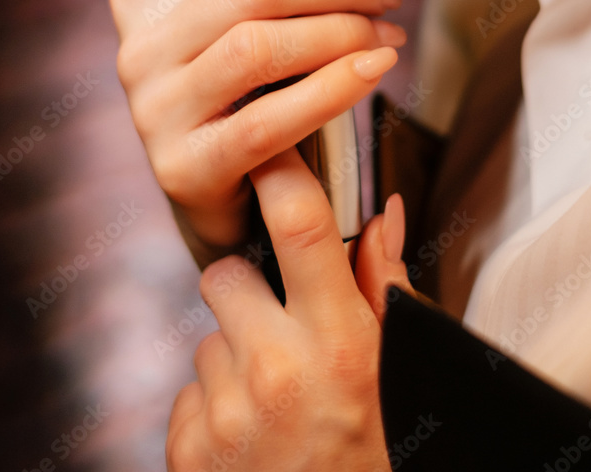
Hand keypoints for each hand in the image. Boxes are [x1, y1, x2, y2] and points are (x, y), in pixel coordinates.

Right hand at [109, 0, 404, 266]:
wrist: (217, 201)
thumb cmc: (237, 94)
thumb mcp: (230, 23)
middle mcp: (140, 41)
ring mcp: (155, 105)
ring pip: (263, 44)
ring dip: (344, 33)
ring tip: (387, 34)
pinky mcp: (186, 164)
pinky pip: (273, 117)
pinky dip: (336, 89)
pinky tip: (375, 73)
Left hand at [168, 148, 404, 471]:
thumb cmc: (381, 447)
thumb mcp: (399, 368)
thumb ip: (385, 284)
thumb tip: (384, 211)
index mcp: (340, 343)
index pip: (302, 225)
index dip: (282, 171)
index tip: (272, 149)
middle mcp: (279, 370)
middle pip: (226, 272)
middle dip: (248, 288)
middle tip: (281, 325)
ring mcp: (229, 412)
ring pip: (208, 333)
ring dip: (235, 351)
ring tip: (276, 394)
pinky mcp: (192, 447)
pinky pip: (190, 389)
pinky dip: (217, 402)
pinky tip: (253, 432)